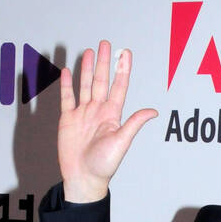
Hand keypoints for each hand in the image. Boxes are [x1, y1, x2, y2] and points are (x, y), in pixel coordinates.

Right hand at [59, 40, 157, 201]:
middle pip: (102, 81)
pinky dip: (67, 84)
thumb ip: (134, 123)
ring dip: (88, 69)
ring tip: (90, 52)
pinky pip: (67, 98)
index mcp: (112, 116)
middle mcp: (98, 112)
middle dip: (105, 62)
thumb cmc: (104, 165)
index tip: (125, 53)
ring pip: (85, 85)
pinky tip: (68, 71)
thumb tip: (153, 111)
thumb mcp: (122, 142)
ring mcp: (83, 114)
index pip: (119, 87)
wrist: (83, 177)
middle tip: (106, 44)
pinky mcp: (68, 119)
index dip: (122, 70)